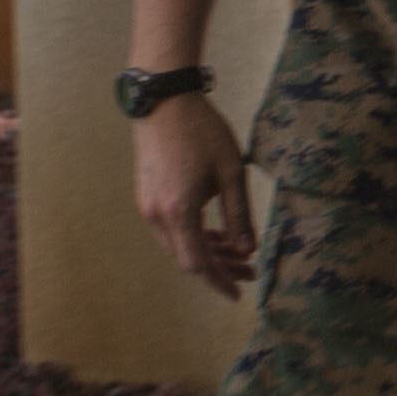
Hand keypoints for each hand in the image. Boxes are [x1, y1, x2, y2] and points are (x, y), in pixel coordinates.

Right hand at [133, 97, 256, 298]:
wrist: (164, 102)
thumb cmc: (202, 133)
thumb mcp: (232, 174)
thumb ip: (239, 215)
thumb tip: (247, 250)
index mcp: (178, 212)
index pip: (198, 264)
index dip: (219, 281)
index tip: (238, 293)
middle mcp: (156, 215)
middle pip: (188, 257)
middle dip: (219, 268)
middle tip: (249, 271)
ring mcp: (147, 206)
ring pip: (178, 244)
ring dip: (207, 251)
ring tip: (238, 252)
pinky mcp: (147, 196)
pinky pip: (170, 229)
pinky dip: (193, 236)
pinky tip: (216, 233)